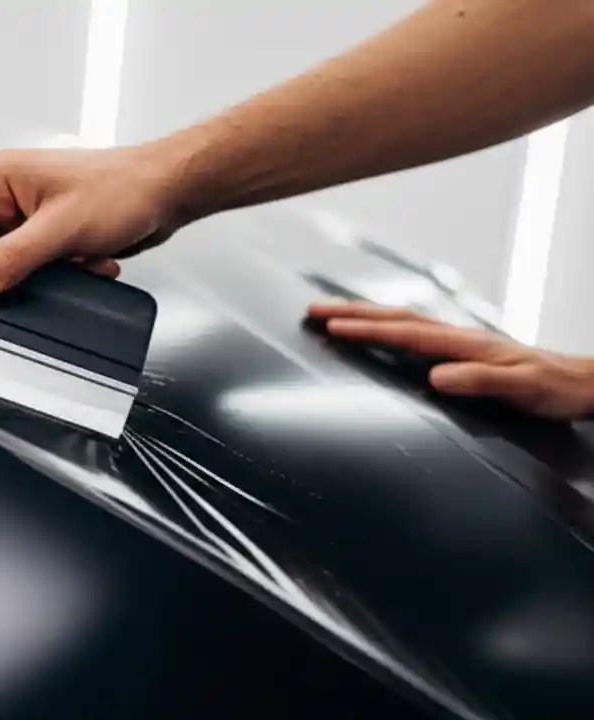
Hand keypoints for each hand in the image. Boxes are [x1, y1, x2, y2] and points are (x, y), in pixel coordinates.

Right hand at [0, 142, 203, 297]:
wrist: (169, 192)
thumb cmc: (123, 189)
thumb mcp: (58, 229)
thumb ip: (11, 258)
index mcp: (0, 177)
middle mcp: (12, 192)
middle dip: (8, 267)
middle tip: (29, 273)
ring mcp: (33, 213)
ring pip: (14, 260)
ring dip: (40, 271)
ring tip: (69, 260)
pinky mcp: (54, 231)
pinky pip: (40, 263)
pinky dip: (61, 270)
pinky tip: (87, 261)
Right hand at [307, 301, 593, 420]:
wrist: (584, 383)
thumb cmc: (557, 389)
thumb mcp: (524, 390)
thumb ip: (481, 382)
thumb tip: (436, 376)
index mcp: (466, 345)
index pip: (406, 333)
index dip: (368, 330)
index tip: (331, 327)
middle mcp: (458, 337)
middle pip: (395, 317)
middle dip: (352, 313)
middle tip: (312, 310)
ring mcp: (458, 343)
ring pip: (401, 320)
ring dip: (364, 316)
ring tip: (331, 315)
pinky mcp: (461, 352)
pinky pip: (412, 333)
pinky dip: (385, 327)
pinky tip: (377, 332)